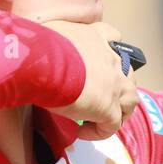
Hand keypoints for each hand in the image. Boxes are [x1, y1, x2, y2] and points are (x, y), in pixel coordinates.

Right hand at [39, 19, 140, 139]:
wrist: (40, 63)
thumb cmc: (36, 45)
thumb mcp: (45, 31)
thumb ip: (49, 37)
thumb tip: (33, 42)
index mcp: (96, 36)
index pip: (113, 37)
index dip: (109, 52)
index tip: (97, 64)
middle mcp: (110, 58)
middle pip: (127, 73)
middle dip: (117, 86)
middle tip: (99, 97)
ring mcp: (113, 84)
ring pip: (130, 100)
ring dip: (119, 110)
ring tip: (101, 118)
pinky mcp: (108, 107)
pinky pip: (112, 125)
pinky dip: (100, 131)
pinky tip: (82, 132)